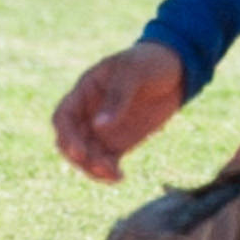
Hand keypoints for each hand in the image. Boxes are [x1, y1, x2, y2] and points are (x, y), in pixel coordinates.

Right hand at [51, 42, 187, 182]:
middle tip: (98, 166)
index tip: (80, 151)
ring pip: (87, 156)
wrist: (176, 69)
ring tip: (114, 174)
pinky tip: (120, 177)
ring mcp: (104, 129)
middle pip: (70, 141)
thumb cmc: (150, 62)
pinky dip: (109, 172)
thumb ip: (118, 97)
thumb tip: (98, 126)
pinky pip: (107, 161)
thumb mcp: (134, 72)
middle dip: (79, 157)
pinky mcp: (120, 142)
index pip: (63, 117)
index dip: (66, 135)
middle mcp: (89, 113)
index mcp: (85, 91)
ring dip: (94, 169)